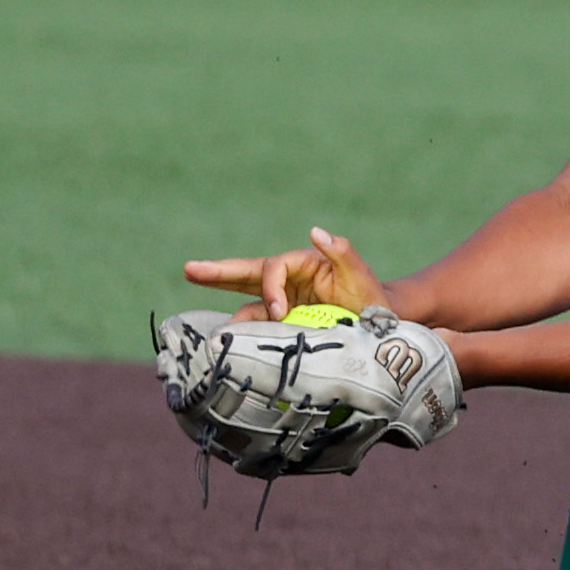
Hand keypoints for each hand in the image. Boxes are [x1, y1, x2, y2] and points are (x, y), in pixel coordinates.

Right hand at [185, 227, 391, 321]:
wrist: (380, 323)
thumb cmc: (370, 294)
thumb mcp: (358, 273)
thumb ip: (341, 251)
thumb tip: (316, 232)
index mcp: (301, 264)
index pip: (273, 269)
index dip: (271, 289)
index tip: (280, 312)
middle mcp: (288, 280)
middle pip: (246, 273)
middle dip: (217, 272)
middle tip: (189, 269)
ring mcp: (284, 301)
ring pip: (248, 301)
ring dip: (228, 306)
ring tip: (207, 313)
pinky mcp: (285, 321)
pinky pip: (259, 324)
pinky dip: (245, 330)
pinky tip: (229, 338)